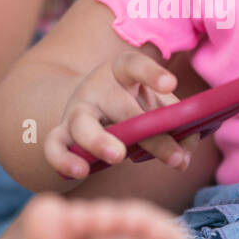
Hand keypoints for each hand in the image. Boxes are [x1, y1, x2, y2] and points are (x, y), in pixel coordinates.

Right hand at [45, 50, 200, 178]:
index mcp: (122, 72)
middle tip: (167, 153)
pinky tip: (79, 173)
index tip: (170, 84)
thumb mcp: (156, 106)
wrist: (91, 105)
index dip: (152, 73)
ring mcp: (76, 110)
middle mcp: (97, 88)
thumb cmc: (132, 105)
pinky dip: (63, 159)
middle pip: (118, 104)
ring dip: (98, 140)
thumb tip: (184, 159)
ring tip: (117, 156)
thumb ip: (177, 126)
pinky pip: (54, 146)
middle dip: (144, 129)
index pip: (135, 65)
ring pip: (82, 123)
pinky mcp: (61, 133)